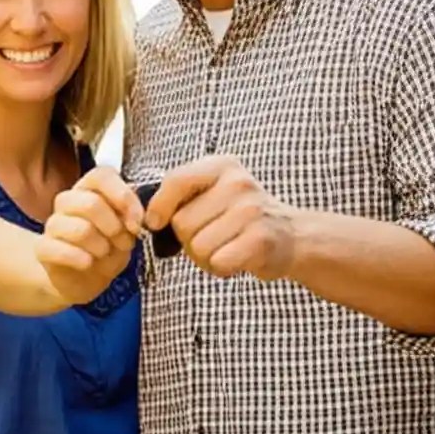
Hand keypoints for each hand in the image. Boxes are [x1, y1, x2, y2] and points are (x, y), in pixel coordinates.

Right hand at [36, 167, 142, 302]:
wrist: (82, 279)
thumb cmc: (106, 249)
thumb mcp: (126, 232)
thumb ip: (131, 218)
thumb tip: (134, 217)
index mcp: (90, 190)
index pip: (101, 175)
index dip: (123, 196)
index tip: (136, 221)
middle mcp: (68, 202)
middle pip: (91, 203)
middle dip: (114, 227)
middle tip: (123, 242)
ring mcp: (53, 224)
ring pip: (80, 230)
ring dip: (101, 247)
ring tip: (104, 254)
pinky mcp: (42, 248)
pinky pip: (60, 250)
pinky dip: (80, 260)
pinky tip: (87, 264)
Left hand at [146, 155, 297, 279]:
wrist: (291, 236)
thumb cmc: (238, 217)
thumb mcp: (212, 192)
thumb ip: (179, 196)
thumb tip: (143, 217)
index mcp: (221, 166)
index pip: (175, 181)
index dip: (158, 207)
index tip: (155, 223)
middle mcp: (238, 183)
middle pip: (182, 223)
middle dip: (187, 240)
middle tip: (210, 237)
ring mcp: (252, 210)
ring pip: (197, 246)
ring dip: (204, 257)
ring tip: (224, 247)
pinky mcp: (261, 239)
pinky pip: (218, 261)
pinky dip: (221, 267)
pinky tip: (235, 258)